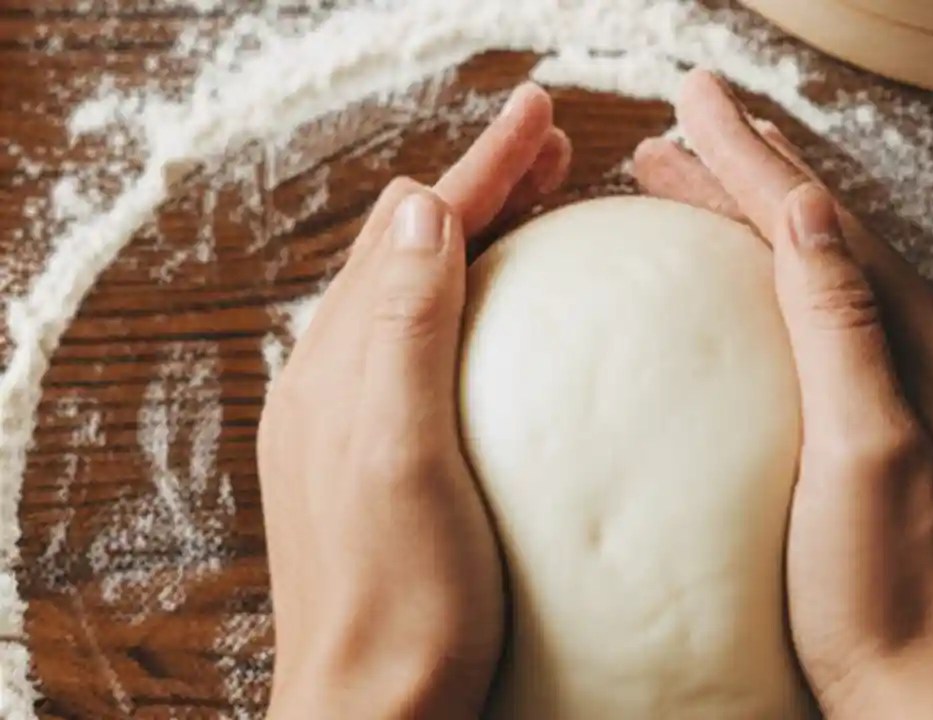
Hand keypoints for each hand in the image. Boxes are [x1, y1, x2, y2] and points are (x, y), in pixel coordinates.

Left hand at [258, 83, 570, 718]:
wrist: (374, 710)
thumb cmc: (398, 603)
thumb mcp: (401, 457)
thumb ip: (404, 328)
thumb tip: (419, 206)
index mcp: (342, 365)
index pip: (415, 233)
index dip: (480, 168)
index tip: (540, 117)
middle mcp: (335, 378)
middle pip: (410, 248)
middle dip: (478, 187)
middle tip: (552, 152)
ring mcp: (351, 416)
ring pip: (413, 290)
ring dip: (470, 233)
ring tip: (534, 203)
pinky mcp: (376, 454)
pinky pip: (417, 342)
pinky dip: (463, 295)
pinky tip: (503, 311)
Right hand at [634, 70, 932, 718]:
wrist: (930, 704)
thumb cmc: (892, 595)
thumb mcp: (863, 451)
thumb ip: (842, 325)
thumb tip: (807, 208)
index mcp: (930, 347)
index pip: (823, 224)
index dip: (751, 156)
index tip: (692, 98)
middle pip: (828, 241)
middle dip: (747, 180)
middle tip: (669, 143)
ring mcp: (922, 397)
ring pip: (831, 281)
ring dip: (762, 230)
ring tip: (695, 196)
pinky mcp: (900, 437)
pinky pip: (838, 332)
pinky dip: (785, 292)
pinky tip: (749, 299)